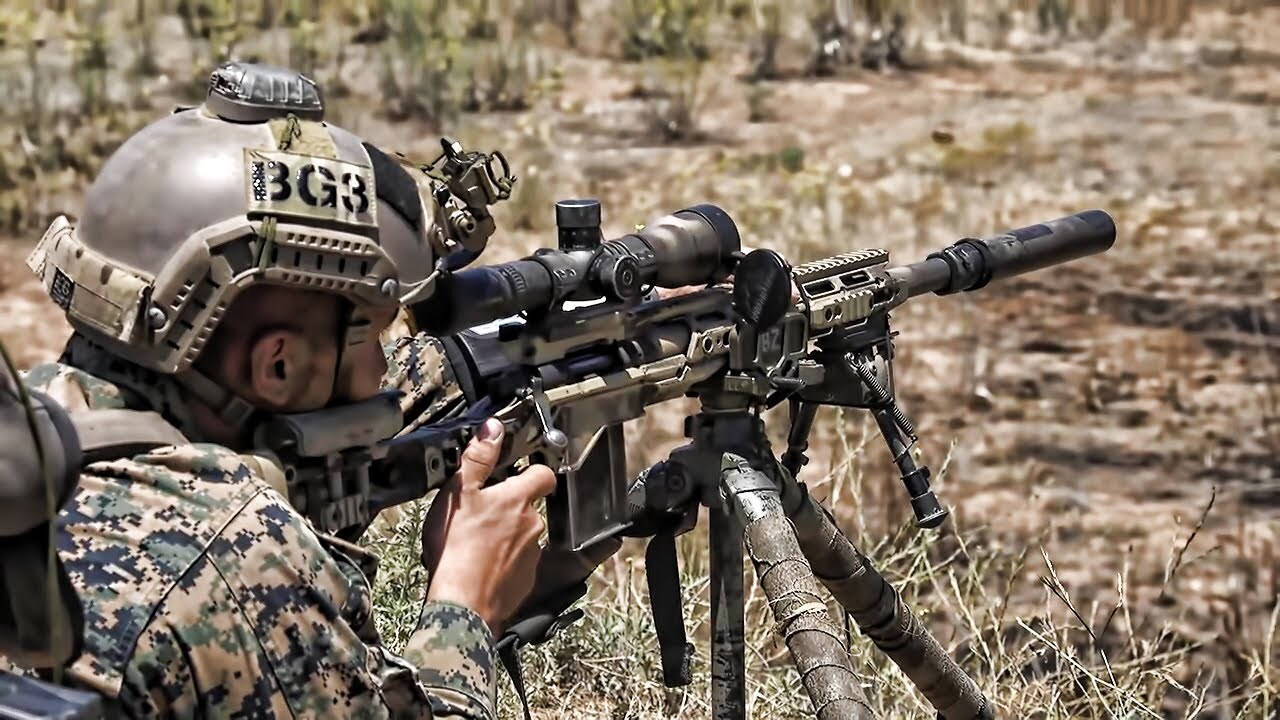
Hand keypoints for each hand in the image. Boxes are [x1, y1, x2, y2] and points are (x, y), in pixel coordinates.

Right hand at [420, 418, 556, 632]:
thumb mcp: (460, 493)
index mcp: (518, 499)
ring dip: (504, 536)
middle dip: (509, 507)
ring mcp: (532, 554)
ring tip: (474, 543)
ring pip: (521, 535)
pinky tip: (479, 565)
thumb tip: (492, 429)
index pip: (543, 473)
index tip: (519, 470)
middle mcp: (532, 524)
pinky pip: (517, 564)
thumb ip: (478, 458)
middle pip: (528, 506)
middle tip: (480, 513)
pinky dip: (502, 562)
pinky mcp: (525, 579)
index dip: (533, 469)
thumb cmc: (458, 549)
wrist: (463, 604)